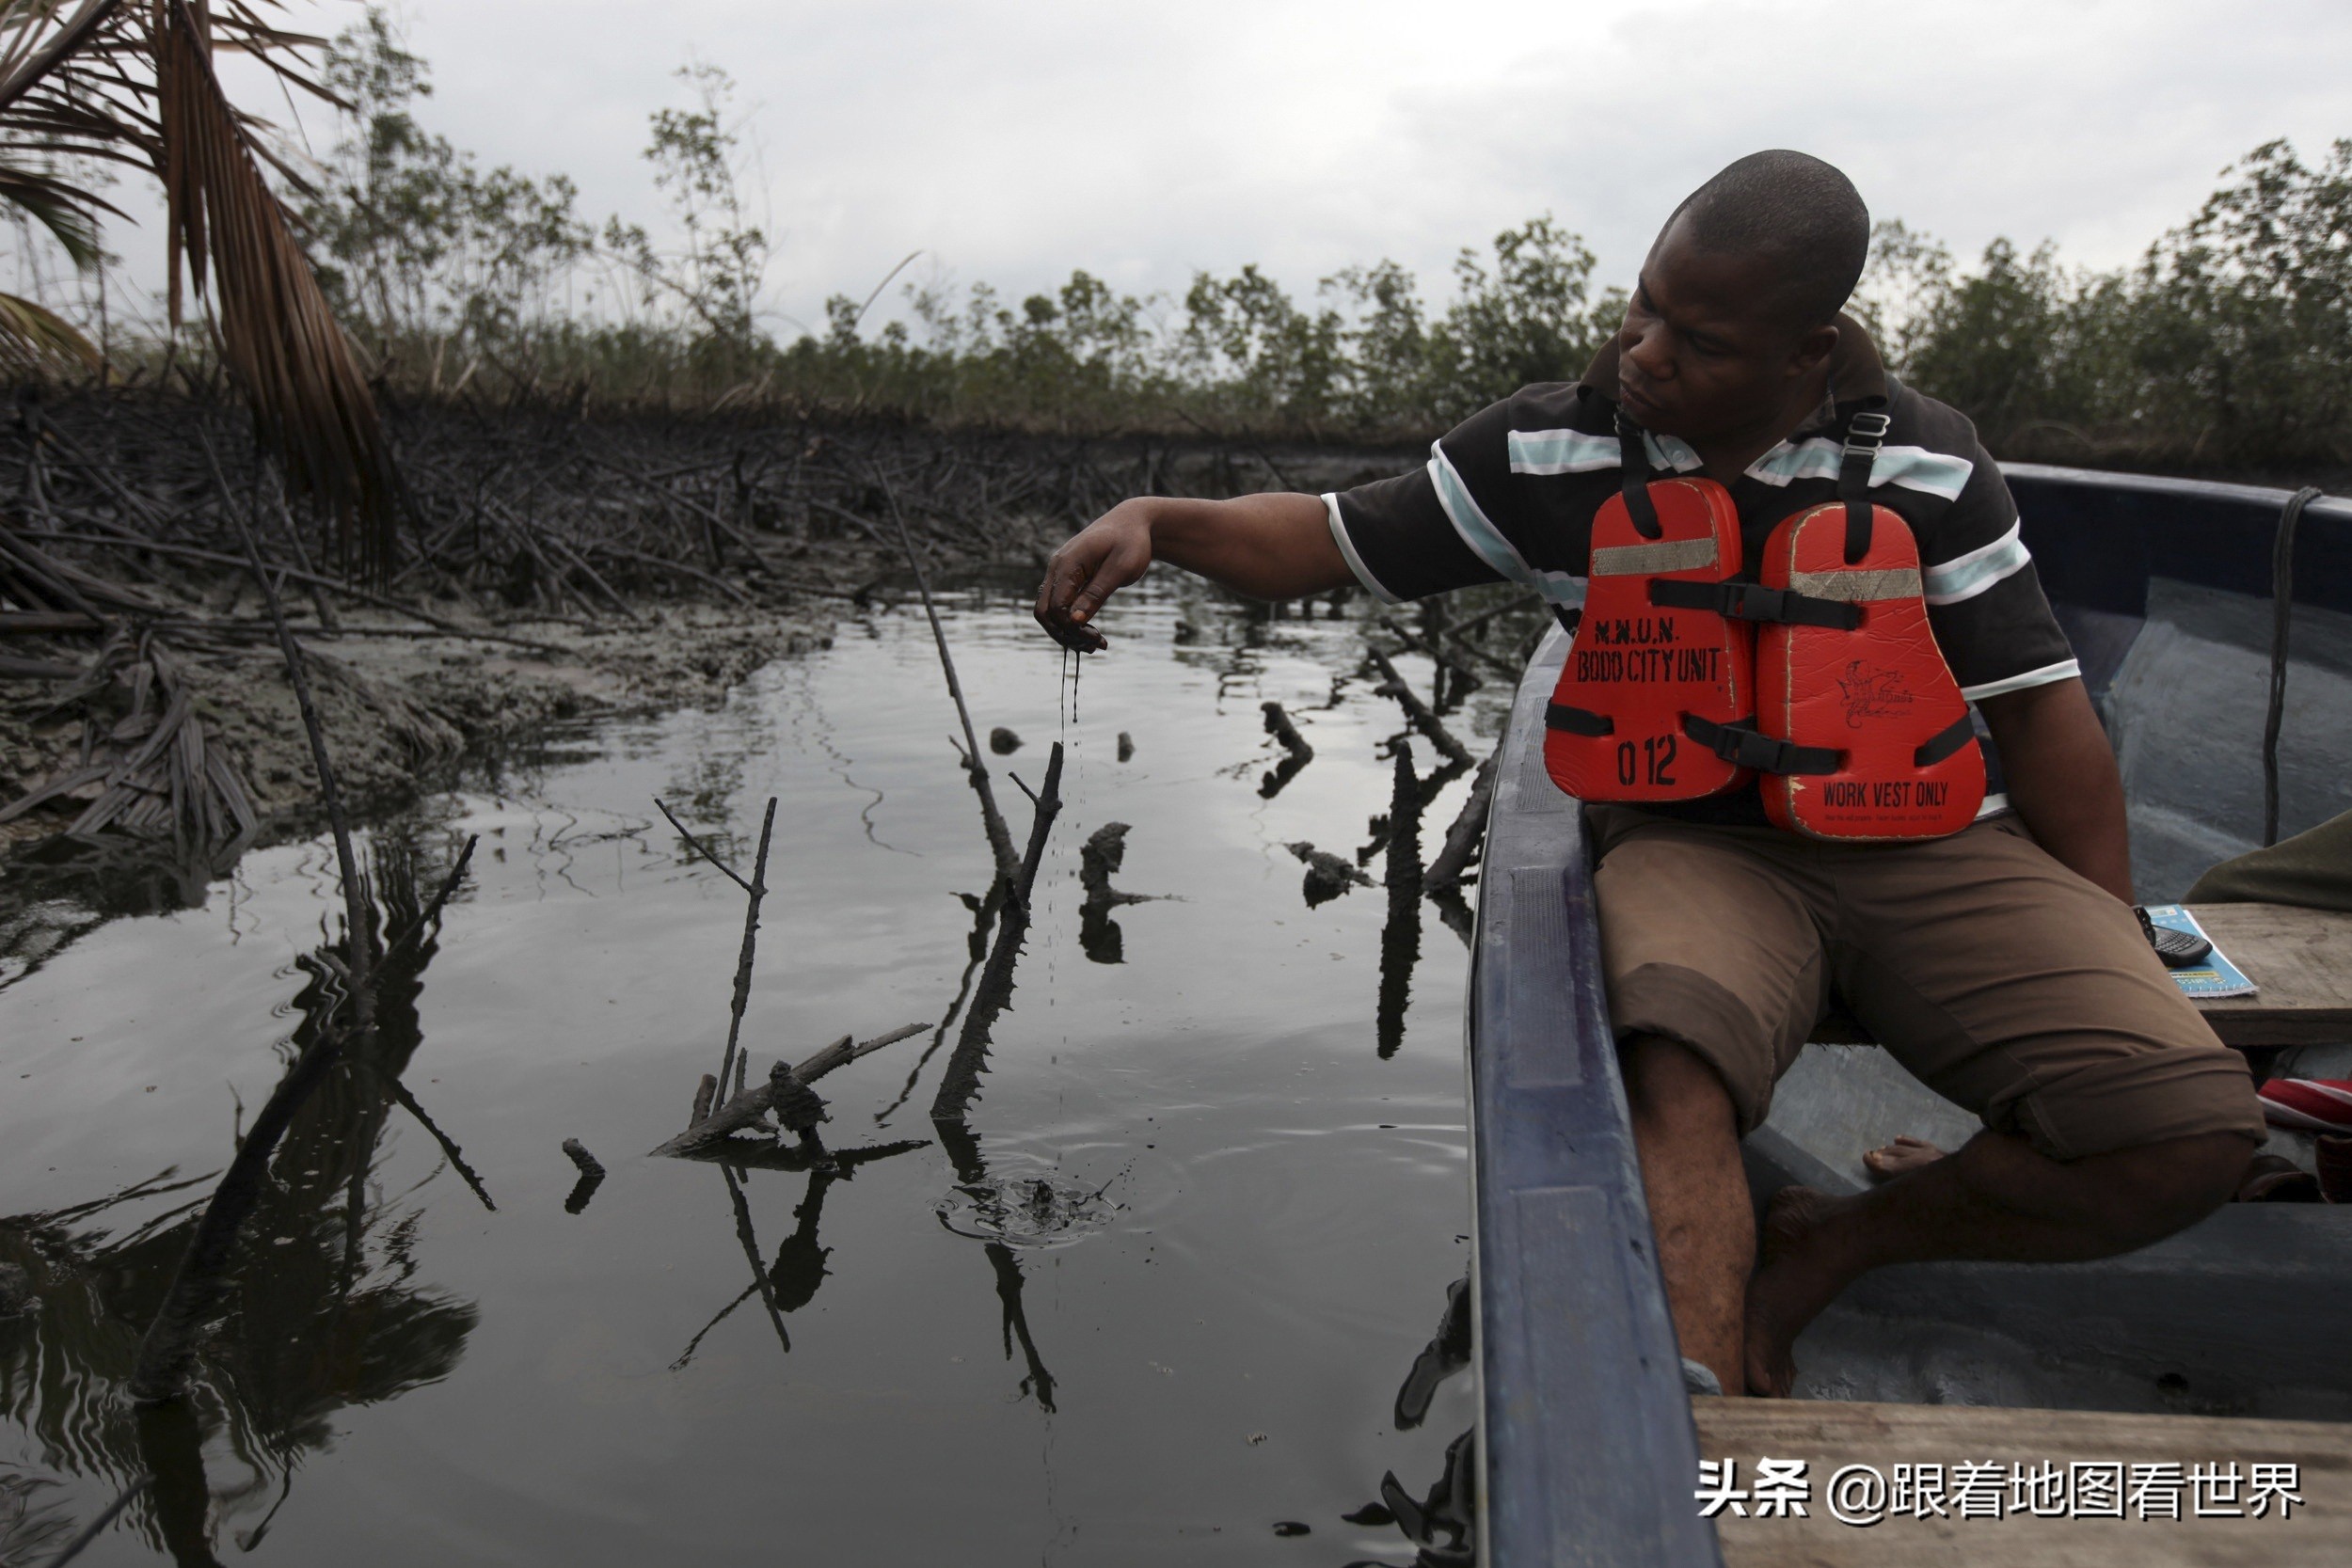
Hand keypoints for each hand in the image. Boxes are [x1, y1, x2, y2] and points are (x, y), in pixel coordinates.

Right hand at [1035, 500, 1155, 651]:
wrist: (1134, 522)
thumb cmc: (1131, 542)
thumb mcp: (1120, 569)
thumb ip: (1096, 593)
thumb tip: (1075, 620)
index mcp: (1067, 564)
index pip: (1056, 607)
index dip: (1072, 628)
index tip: (1097, 639)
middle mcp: (1057, 568)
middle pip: (1044, 612)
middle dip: (1065, 634)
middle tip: (1095, 646)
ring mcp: (1059, 572)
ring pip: (1049, 610)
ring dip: (1067, 631)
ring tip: (1095, 644)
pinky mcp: (1067, 578)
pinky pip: (1059, 604)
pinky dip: (1071, 621)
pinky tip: (1091, 631)